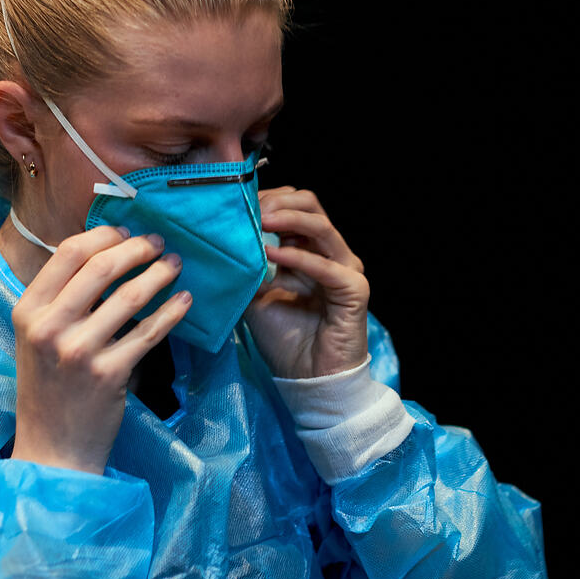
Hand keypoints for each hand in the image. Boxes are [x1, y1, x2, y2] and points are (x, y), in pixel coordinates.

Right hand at [10, 226, 191, 474]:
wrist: (53, 448)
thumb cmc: (48, 387)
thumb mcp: (37, 337)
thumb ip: (61, 298)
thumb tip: (105, 252)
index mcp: (28, 311)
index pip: (69, 253)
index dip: (104, 235)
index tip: (127, 232)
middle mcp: (49, 328)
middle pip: (101, 267)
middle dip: (137, 248)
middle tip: (158, 243)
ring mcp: (79, 351)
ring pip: (130, 296)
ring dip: (159, 274)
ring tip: (175, 265)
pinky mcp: (109, 374)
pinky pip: (150, 332)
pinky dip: (172, 311)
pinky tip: (185, 300)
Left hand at [244, 185, 369, 379]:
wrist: (307, 380)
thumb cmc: (284, 338)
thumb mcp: (255, 295)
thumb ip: (248, 266)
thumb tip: (225, 239)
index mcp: (310, 249)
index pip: (295, 206)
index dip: (269, 199)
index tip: (239, 203)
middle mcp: (330, 252)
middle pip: (311, 205)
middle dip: (278, 201)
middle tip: (250, 209)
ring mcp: (345, 268)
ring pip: (321, 226)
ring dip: (287, 219)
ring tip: (259, 221)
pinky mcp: (354, 289)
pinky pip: (326, 266)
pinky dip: (298, 257)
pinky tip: (272, 254)